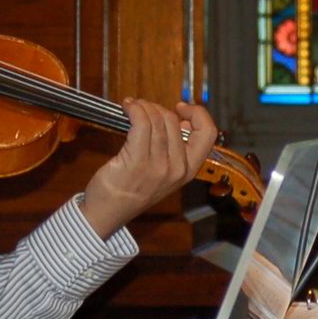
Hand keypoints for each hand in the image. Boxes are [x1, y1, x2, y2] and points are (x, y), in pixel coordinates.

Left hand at [81, 100, 219, 238]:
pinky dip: (134, 109)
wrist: (109, 212)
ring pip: (156, 120)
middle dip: (157, 107)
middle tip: (143, 108)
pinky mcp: (137, 161)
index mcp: (189, 170)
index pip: (208, 134)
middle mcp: (177, 169)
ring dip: (142, 106)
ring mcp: (158, 166)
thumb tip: (182, 120)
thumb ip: (177, 149)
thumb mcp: (165, 173)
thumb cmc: (133, 190)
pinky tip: (127, 108)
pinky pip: (141, 123)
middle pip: (174, 121)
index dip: (198, 114)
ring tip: (132, 107)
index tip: (182, 108)